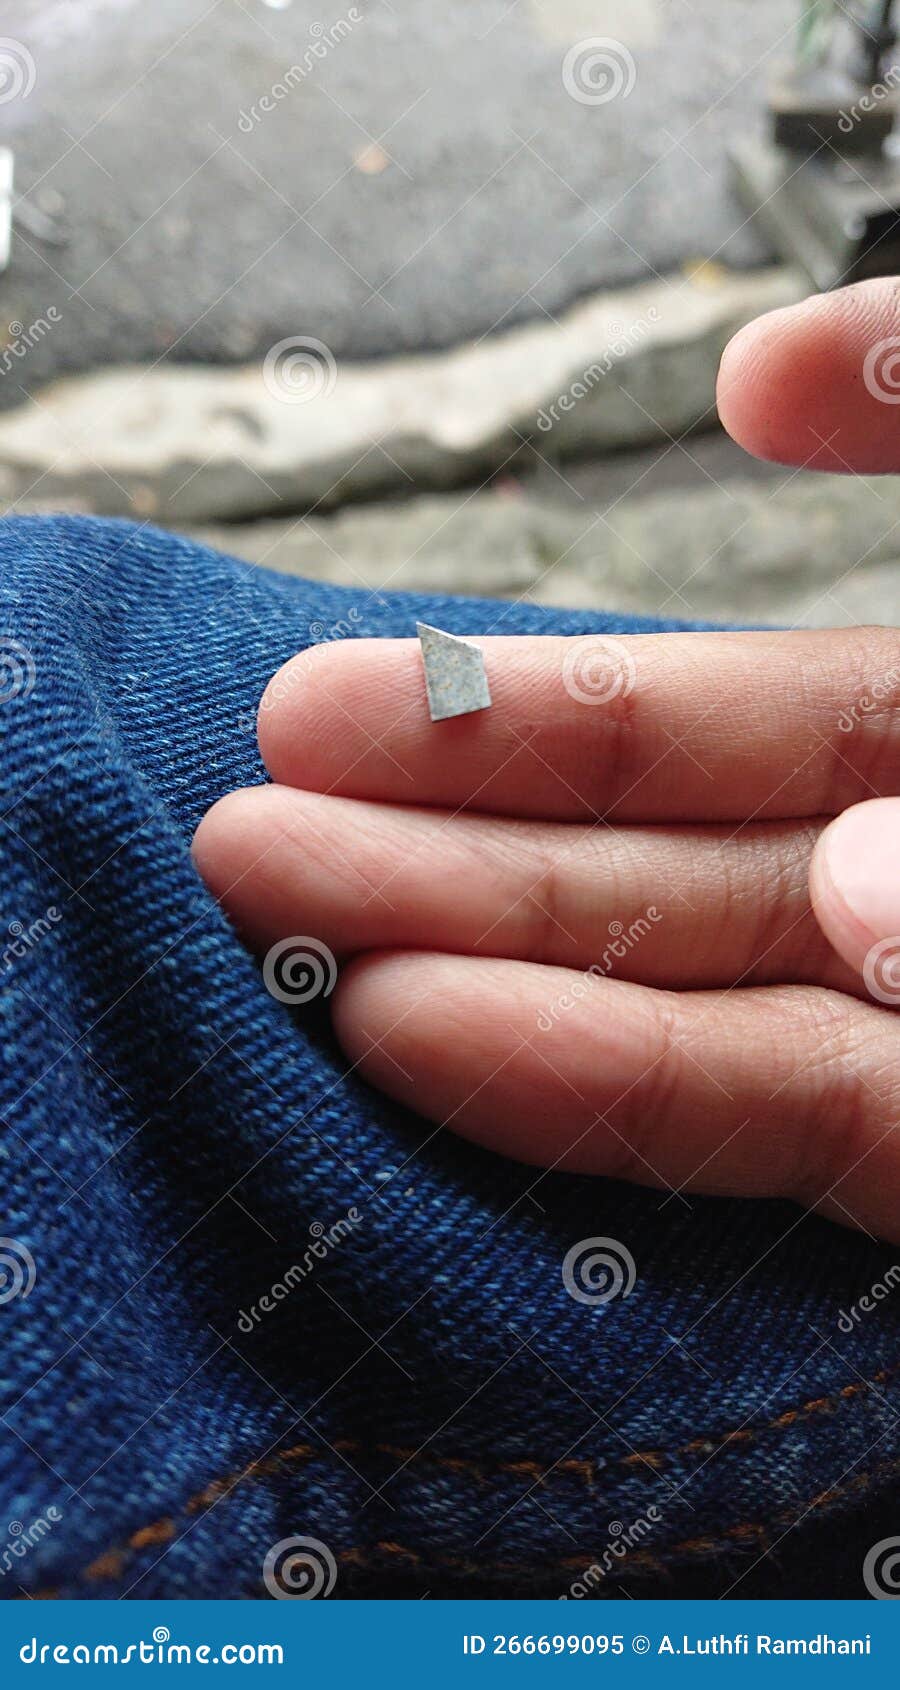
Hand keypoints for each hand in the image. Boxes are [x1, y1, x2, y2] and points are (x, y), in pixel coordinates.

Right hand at [192, 278, 899, 1242]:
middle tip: (290, 741)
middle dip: (515, 748)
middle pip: (754, 768)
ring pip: (715, 947)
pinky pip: (776, 1117)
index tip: (753, 390)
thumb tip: (851, 865)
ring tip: (273, 873)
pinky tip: (424, 1030)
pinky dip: (606, 1087)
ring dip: (488, 918)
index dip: (894, 404)